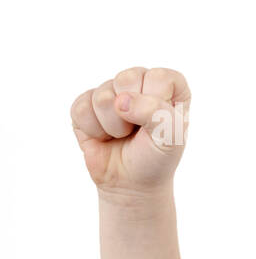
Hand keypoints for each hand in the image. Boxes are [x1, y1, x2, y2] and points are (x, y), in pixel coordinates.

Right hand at [70, 66, 190, 198]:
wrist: (131, 181)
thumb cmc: (157, 156)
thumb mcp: (171, 137)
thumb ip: (156, 112)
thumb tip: (120, 101)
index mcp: (168, 84)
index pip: (160, 77)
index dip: (157, 104)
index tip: (160, 123)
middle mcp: (138, 82)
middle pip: (127, 79)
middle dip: (132, 115)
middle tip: (138, 130)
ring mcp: (109, 91)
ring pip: (102, 97)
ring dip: (113, 126)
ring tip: (122, 135)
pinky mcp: (84, 104)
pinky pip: (81, 109)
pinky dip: (94, 131)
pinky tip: (104, 136)